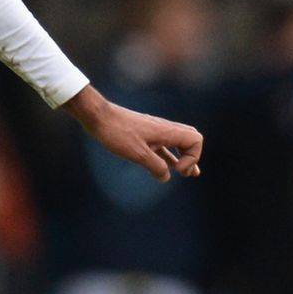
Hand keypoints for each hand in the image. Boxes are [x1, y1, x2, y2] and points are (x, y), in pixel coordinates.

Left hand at [63, 86, 202, 180]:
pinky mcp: (142, 134)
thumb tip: (166, 177)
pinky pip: (161, 145)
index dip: (192, 158)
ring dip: (181, 158)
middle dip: (192, 156)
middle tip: (185, 172)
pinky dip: (166, 156)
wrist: (96, 116)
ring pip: (175, 143)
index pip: (196, 140)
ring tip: (185, 173)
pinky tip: (163, 168)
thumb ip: (156, 166)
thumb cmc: (116, 132)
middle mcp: (164, 129)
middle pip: (190, 139)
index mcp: (167, 131)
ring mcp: (153, 130)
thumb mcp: (138, 154)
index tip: (177, 169)